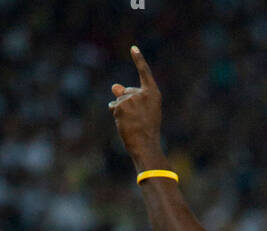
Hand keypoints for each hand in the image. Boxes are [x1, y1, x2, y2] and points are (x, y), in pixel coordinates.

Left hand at [109, 46, 162, 167]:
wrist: (145, 145)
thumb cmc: (147, 130)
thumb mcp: (142, 111)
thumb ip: (130, 96)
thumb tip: (113, 86)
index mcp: (153, 94)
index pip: (144, 73)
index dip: (138, 60)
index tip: (133, 48)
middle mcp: (142, 93)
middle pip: (127, 92)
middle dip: (126, 103)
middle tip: (136, 120)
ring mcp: (131, 99)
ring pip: (119, 101)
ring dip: (120, 111)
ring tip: (131, 123)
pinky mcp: (121, 106)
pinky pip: (113, 107)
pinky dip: (116, 115)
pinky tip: (124, 124)